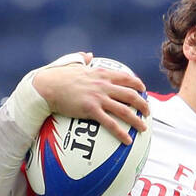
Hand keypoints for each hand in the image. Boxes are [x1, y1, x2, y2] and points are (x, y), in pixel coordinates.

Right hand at [31, 53, 148, 144]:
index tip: (143, 90)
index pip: (126, 78)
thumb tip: (88, 55)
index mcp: (101, 73)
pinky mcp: (91, 110)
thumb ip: (83, 58)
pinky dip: (121, 133)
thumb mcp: (73, 63)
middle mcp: (104, 85)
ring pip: (125, 110)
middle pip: (131, 94)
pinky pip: (111, 124)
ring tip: (143, 128)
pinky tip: (128, 141)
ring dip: (137, 119)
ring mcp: (99, 98)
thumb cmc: (57, 75)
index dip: (137, 84)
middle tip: (147, 112)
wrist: (48, 86)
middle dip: (143, 103)